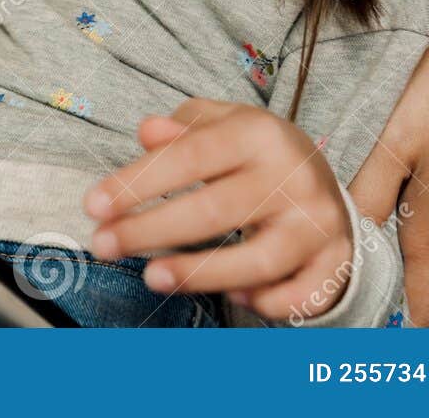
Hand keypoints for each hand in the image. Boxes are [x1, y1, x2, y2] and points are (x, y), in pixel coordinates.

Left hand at [85, 98, 352, 319]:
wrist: (329, 187)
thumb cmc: (258, 156)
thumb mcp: (223, 126)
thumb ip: (183, 128)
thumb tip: (147, 132)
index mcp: (260, 134)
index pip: (190, 157)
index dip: (138, 182)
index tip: (93, 205)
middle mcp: (293, 177)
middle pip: (215, 211)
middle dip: (150, 231)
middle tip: (103, 246)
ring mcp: (317, 224)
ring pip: (257, 261)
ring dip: (198, 273)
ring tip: (151, 277)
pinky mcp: (334, 264)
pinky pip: (297, 296)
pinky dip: (263, 301)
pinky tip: (230, 297)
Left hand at [349, 26, 428, 325]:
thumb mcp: (399, 141)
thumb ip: (371, 193)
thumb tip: (347, 243)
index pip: (426, 302)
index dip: (399, 323)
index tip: (367, 333)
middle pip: (418, 266)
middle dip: (382, 271)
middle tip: (333, 267)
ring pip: (426, 230)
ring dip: (395, 230)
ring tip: (351, 223)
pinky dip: (412, 201)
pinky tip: (391, 180)